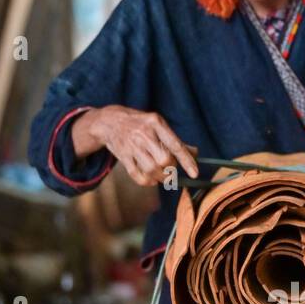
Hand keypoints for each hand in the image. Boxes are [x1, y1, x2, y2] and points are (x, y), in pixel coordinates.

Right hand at [73, 106, 198, 186]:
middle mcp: (143, 133)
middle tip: (169, 167)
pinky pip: (138, 176)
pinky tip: (151, 178)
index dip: (186, 161)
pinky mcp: (123, 156)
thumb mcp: (157, 124)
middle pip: (164, 160)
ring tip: (161, 174)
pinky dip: (147, 181)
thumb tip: (194, 153)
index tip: (195, 173)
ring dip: (160, 177)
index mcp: (155, 123)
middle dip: (171, 168)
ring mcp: (132, 145)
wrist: (109, 122)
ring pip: (152, 170)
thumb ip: (174, 140)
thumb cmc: (139, 124)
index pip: (175, 145)